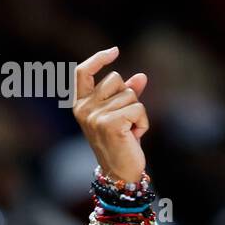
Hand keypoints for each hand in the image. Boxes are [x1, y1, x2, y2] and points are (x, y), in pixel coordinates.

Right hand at [72, 46, 149, 184]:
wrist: (120, 173)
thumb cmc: (120, 143)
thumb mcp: (122, 115)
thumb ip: (128, 94)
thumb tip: (141, 76)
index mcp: (80, 104)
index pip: (83, 72)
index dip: (98, 59)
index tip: (115, 50)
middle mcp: (84, 108)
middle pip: (116, 79)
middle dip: (129, 96)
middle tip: (125, 120)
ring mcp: (95, 115)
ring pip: (131, 94)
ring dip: (138, 112)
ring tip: (129, 131)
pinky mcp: (110, 123)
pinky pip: (139, 108)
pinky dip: (143, 122)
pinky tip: (135, 136)